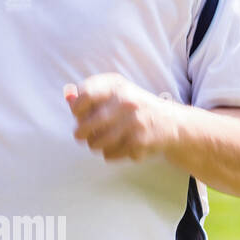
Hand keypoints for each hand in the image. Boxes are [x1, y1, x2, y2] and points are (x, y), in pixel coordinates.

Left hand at [64, 73, 178, 161]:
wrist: (172, 122)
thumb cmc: (134, 107)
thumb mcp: (114, 93)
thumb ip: (89, 94)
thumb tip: (67, 94)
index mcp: (116, 85)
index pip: (85, 95)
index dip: (76, 108)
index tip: (78, 114)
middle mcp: (126, 101)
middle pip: (87, 124)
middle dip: (80, 133)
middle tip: (81, 135)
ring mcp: (134, 121)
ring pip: (97, 142)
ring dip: (94, 145)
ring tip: (98, 142)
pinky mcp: (140, 141)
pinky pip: (111, 154)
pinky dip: (110, 154)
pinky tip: (118, 147)